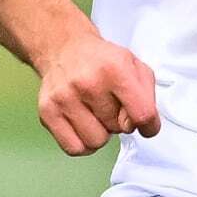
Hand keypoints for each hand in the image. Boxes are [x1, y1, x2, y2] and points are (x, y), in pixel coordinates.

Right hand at [34, 27, 161, 156]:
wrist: (64, 48)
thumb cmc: (101, 61)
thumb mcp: (134, 66)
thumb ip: (146, 96)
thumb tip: (139, 125)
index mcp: (115, 68)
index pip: (142, 114)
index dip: (149, 125)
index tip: (146, 125)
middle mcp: (88, 82)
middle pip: (118, 129)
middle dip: (119, 120)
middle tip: (109, 104)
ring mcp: (65, 97)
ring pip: (96, 142)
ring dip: (100, 132)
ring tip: (95, 113)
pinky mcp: (48, 111)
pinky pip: (74, 148)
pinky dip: (82, 142)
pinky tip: (83, 124)